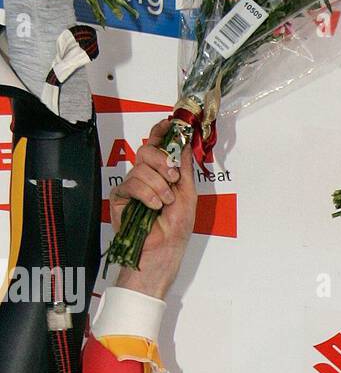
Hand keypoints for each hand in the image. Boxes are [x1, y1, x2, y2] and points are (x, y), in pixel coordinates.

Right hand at [110, 120, 197, 297]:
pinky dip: (147, 195)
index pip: (158, 145)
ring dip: (159, 186)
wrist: (163, 249)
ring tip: (164, 203)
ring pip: (141, 167)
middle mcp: (145, 175)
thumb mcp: (188, 193)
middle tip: (173, 178)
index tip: (170, 123)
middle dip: (163, 162)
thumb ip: (184, 167)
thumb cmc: (176, 227)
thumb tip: (183, 142)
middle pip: (147, 150)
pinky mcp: (120, 196)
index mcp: (162, 173)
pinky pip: (132, 183)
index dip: (162, 132)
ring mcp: (132, 185)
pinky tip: (153, 207)